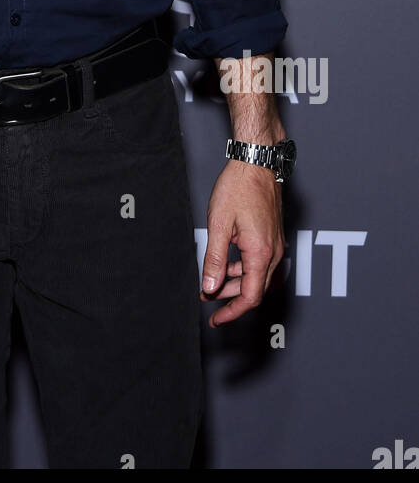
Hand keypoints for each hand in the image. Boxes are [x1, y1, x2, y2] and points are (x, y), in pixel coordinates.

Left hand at [200, 158, 283, 326]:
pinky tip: (226, 265)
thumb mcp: (218, 224)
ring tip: (211, 284)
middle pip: (254, 289)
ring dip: (235, 284)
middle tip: (207, 301)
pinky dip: (243, 269)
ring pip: (257, 276)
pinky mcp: (272, 235)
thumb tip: (210, 287)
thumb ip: (215, 259)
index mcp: (260, 252)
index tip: (216, 319)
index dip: (232, 312)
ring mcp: (275, 243)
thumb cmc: (238, 187)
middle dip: (230, 299)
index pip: (250, 297)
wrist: (256, 162)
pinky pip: (260, 262)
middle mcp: (273, 252)